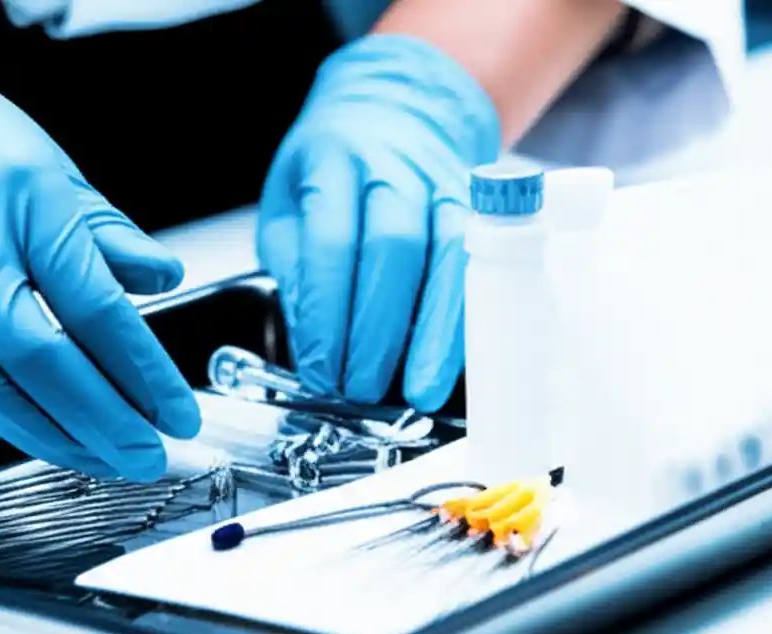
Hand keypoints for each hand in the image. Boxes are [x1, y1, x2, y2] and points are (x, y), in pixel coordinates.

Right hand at [0, 0, 199, 480]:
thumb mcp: (53, 169)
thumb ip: (108, 235)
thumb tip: (164, 278)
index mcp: (26, 202)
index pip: (94, 306)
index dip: (142, 371)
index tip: (176, 413)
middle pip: (38, 357)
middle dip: (101, 421)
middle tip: (146, 455)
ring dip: (50, 437)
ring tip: (101, 459)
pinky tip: (38, 432)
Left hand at [257, 34, 499, 411]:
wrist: (402, 107)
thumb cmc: (337, 164)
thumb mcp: (289, 201)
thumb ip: (296, 263)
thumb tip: (311, 337)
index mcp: (335, 161)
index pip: (331, 242)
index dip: (326, 312)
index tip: (319, 367)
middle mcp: (395, 167)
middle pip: (393, 249)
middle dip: (377, 330)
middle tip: (361, 388)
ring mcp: (447, 184)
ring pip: (449, 256)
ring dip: (434, 332)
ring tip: (418, 388)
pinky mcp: (482, 209)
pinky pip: (481, 266)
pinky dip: (467, 319)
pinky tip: (455, 361)